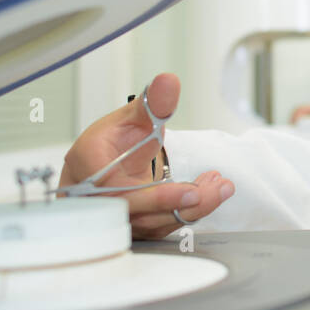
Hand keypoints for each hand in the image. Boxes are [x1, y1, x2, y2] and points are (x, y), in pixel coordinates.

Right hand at [58, 72, 235, 239]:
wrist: (105, 167)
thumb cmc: (111, 144)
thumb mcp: (131, 118)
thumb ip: (152, 103)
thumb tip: (168, 81)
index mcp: (87, 166)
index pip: (117, 188)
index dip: (155, 197)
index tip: (190, 192)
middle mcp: (96, 198)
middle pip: (142, 212)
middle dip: (184, 202)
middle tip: (216, 188)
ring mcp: (115, 218)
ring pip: (156, 223)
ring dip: (194, 207)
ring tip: (221, 186)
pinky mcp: (134, 229)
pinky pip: (164, 226)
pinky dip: (190, 211)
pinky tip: (211, 192)